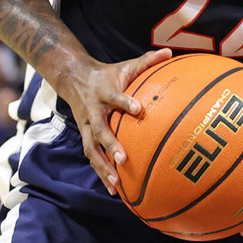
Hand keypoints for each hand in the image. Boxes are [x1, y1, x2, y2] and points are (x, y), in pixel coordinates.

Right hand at [57, 48, 170, 194]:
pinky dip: (102, 174)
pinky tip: (114, 190)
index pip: (115, 97)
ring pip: (92, 149)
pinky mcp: (85, 137)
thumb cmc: (107, 75)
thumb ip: (147, 61)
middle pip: (99, 129)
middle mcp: (93, 111)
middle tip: (124, 158)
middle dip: (110, 144)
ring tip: (116, 184)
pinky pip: (93, 157)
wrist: (73, 78)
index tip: (138, 109)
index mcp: (104, 92)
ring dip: (103, 167)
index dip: (124, 102)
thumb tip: (170, 53)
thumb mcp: (124, 66)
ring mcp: (87, 126)